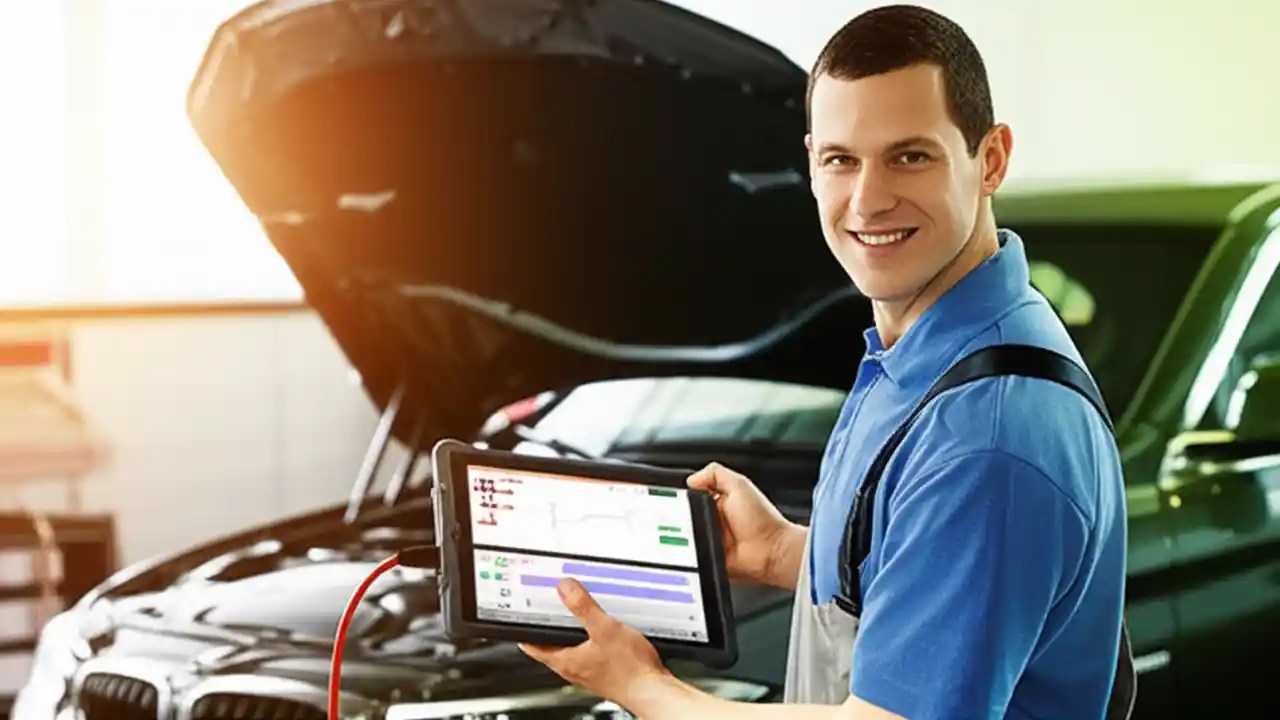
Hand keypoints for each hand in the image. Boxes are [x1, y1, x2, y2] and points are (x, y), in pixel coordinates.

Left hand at [518, 578, 671, 709]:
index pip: (532, 645)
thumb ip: (583, 606)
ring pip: (570, 649)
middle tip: (547, 606)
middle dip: (549, 626)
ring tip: (574, 614)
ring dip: (569, 632)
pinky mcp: (604, 672)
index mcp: (566, 660)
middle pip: (550, 645)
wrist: (653, 690)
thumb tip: (565, 588)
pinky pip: (588, 652)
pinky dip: (588, 639)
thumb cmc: (630, 669)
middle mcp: (573, 669)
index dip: (524, 628)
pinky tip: (601, 631)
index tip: (519, 613)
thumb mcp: (604, 628)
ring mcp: (588, 672)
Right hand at [687, 462, 805, 588]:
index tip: (680, 495)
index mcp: (719, 500)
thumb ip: (716, 474)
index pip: (693, 493)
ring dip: (687, 532)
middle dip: (683, 514)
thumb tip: (692, 479)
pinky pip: (692, 552)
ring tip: (700, 529)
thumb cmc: (762, 520)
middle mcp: (714, 519)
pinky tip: (700, 544)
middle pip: (686, 514)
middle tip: (693, 514)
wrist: (771, 551)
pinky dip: (692, 550)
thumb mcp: (739, 485)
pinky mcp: (709, 555)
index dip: (685, 494)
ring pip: (685, 534)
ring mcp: (711, 538)